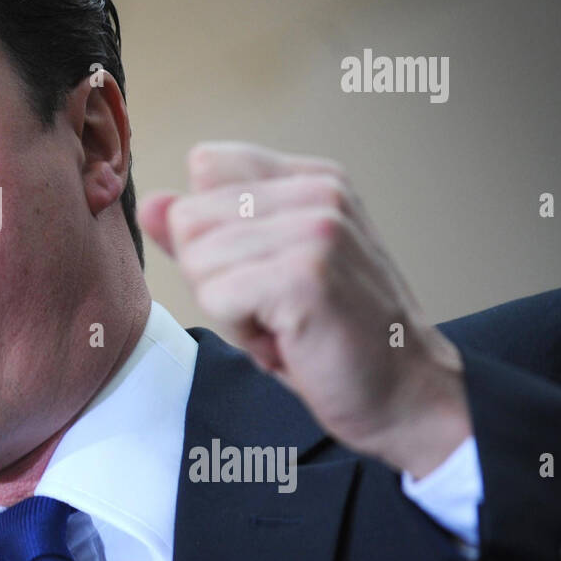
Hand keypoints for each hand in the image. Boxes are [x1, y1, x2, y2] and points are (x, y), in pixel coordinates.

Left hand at [140, 141, 471, 478]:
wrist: (407, 395)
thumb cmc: (332, 337)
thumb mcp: (262, 272)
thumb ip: (206, 234)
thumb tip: (154, 203)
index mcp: (311, 179)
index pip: (206, 165)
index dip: (211, 228)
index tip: (261, 270)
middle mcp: (319, 191)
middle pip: (190, 217)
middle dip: (214, 276)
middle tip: (274, 306)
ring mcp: (316, 228)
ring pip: (198, 259)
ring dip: (230, 308)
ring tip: (285, 323)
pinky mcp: (306, 274)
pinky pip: (216, 296)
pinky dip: (242, 332)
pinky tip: (289, 339)